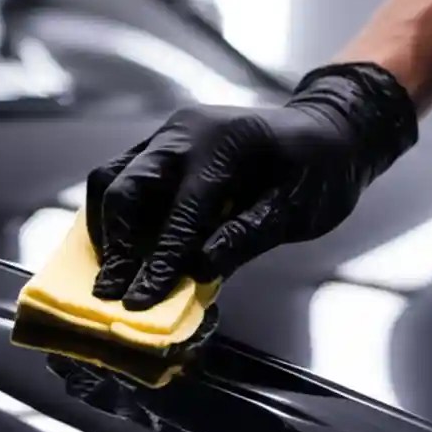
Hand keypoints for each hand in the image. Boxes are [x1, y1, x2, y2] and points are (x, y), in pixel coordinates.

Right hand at [87, 63, 417, 309]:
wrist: (326, 129)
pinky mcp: (161, 144)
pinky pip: (121, 174)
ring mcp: (169, 134)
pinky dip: (114, 213)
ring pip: (111, 176)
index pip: (181, 212)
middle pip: (125, 185)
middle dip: (114, 243)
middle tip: (111, 290)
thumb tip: (199, 268)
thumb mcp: (298, 208)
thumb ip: (247, 235)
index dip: (158, 262)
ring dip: (105, 226)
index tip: (140, 301)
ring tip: (109, 269)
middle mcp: (185, 132)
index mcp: (225, 146)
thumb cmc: (320, 171)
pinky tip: (120, 246)